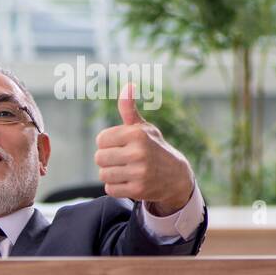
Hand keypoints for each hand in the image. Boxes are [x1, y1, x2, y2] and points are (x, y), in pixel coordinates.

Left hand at [95, 83, 194, 214]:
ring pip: (103, 174)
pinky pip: (110, 189)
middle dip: (108, 159)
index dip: (107, 143)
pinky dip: (116, 187)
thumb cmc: (153, 148)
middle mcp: (138, 152)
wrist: (176, 176)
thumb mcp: (143, 128)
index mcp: (137, 134)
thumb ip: (129, 110)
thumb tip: (128, 85)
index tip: (120, 145)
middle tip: (123, 160)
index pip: (100, 139)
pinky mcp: (138, 190)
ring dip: (111, 174)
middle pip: (99, 158)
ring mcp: (139, 172)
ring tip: (127, 170)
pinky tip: (130, 181)